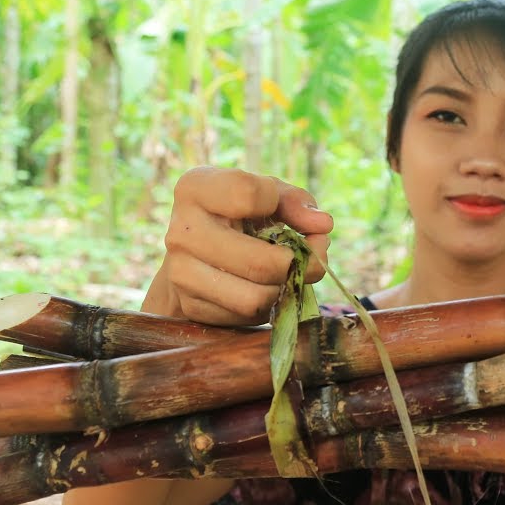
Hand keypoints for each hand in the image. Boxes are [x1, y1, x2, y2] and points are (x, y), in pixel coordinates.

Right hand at [144, 166, 333, 325]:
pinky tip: (268, 287)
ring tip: (290, 273)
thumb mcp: (268, 195)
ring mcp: (181, 273)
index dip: (276, 202)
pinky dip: (268, 304)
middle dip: (296, 263)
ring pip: (255, 297)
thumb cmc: (240, 215)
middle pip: (258, 262)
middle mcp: (181, 231)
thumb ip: (296, 203)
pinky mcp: (191, 306)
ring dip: (284, 288)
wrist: (198, 252)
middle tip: (309, 257)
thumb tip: (323, 224)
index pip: (246, 193)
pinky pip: (247, 316)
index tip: (276, 206)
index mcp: (195, 188)